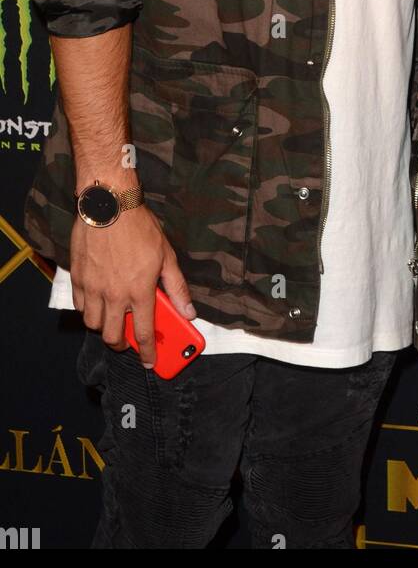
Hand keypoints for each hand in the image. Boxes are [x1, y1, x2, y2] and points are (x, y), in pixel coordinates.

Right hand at [70, 196, 196, 366]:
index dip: (147, 353)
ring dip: (104, 328)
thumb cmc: (140, 228)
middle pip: (113, 337)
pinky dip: (88, 311)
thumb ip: (177, 288)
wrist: (109, 204)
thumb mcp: (167, 256)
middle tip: (128, 342)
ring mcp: (93, 288)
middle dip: (122, 346)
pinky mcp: (79, 278)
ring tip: (113, 319)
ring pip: (93, 324)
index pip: (144, 334)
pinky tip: (97, 303)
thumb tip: (189, 311)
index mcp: (139, 291)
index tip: (150, 362)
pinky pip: (80, 306)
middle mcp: (114, 295)